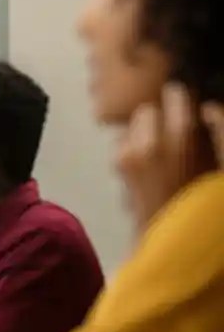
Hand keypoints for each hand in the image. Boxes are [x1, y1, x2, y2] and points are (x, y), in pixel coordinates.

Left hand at [117, 84, 222, 233]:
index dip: (182, 98)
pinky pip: (121, 143)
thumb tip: (206, 107)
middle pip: (147, 109)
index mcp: (184, 136)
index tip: (185, 105)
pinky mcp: (118, 165)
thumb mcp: (218, 163)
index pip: (176, 93)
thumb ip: (216, 132)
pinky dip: (130, 148)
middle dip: (158, 118)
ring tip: (159, 153)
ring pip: (130, 126)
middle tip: (172, 135)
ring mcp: (130, 152)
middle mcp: (152, 140)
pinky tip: (146, 166)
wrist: (174, 238)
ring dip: (142, 133)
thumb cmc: (202, 199)